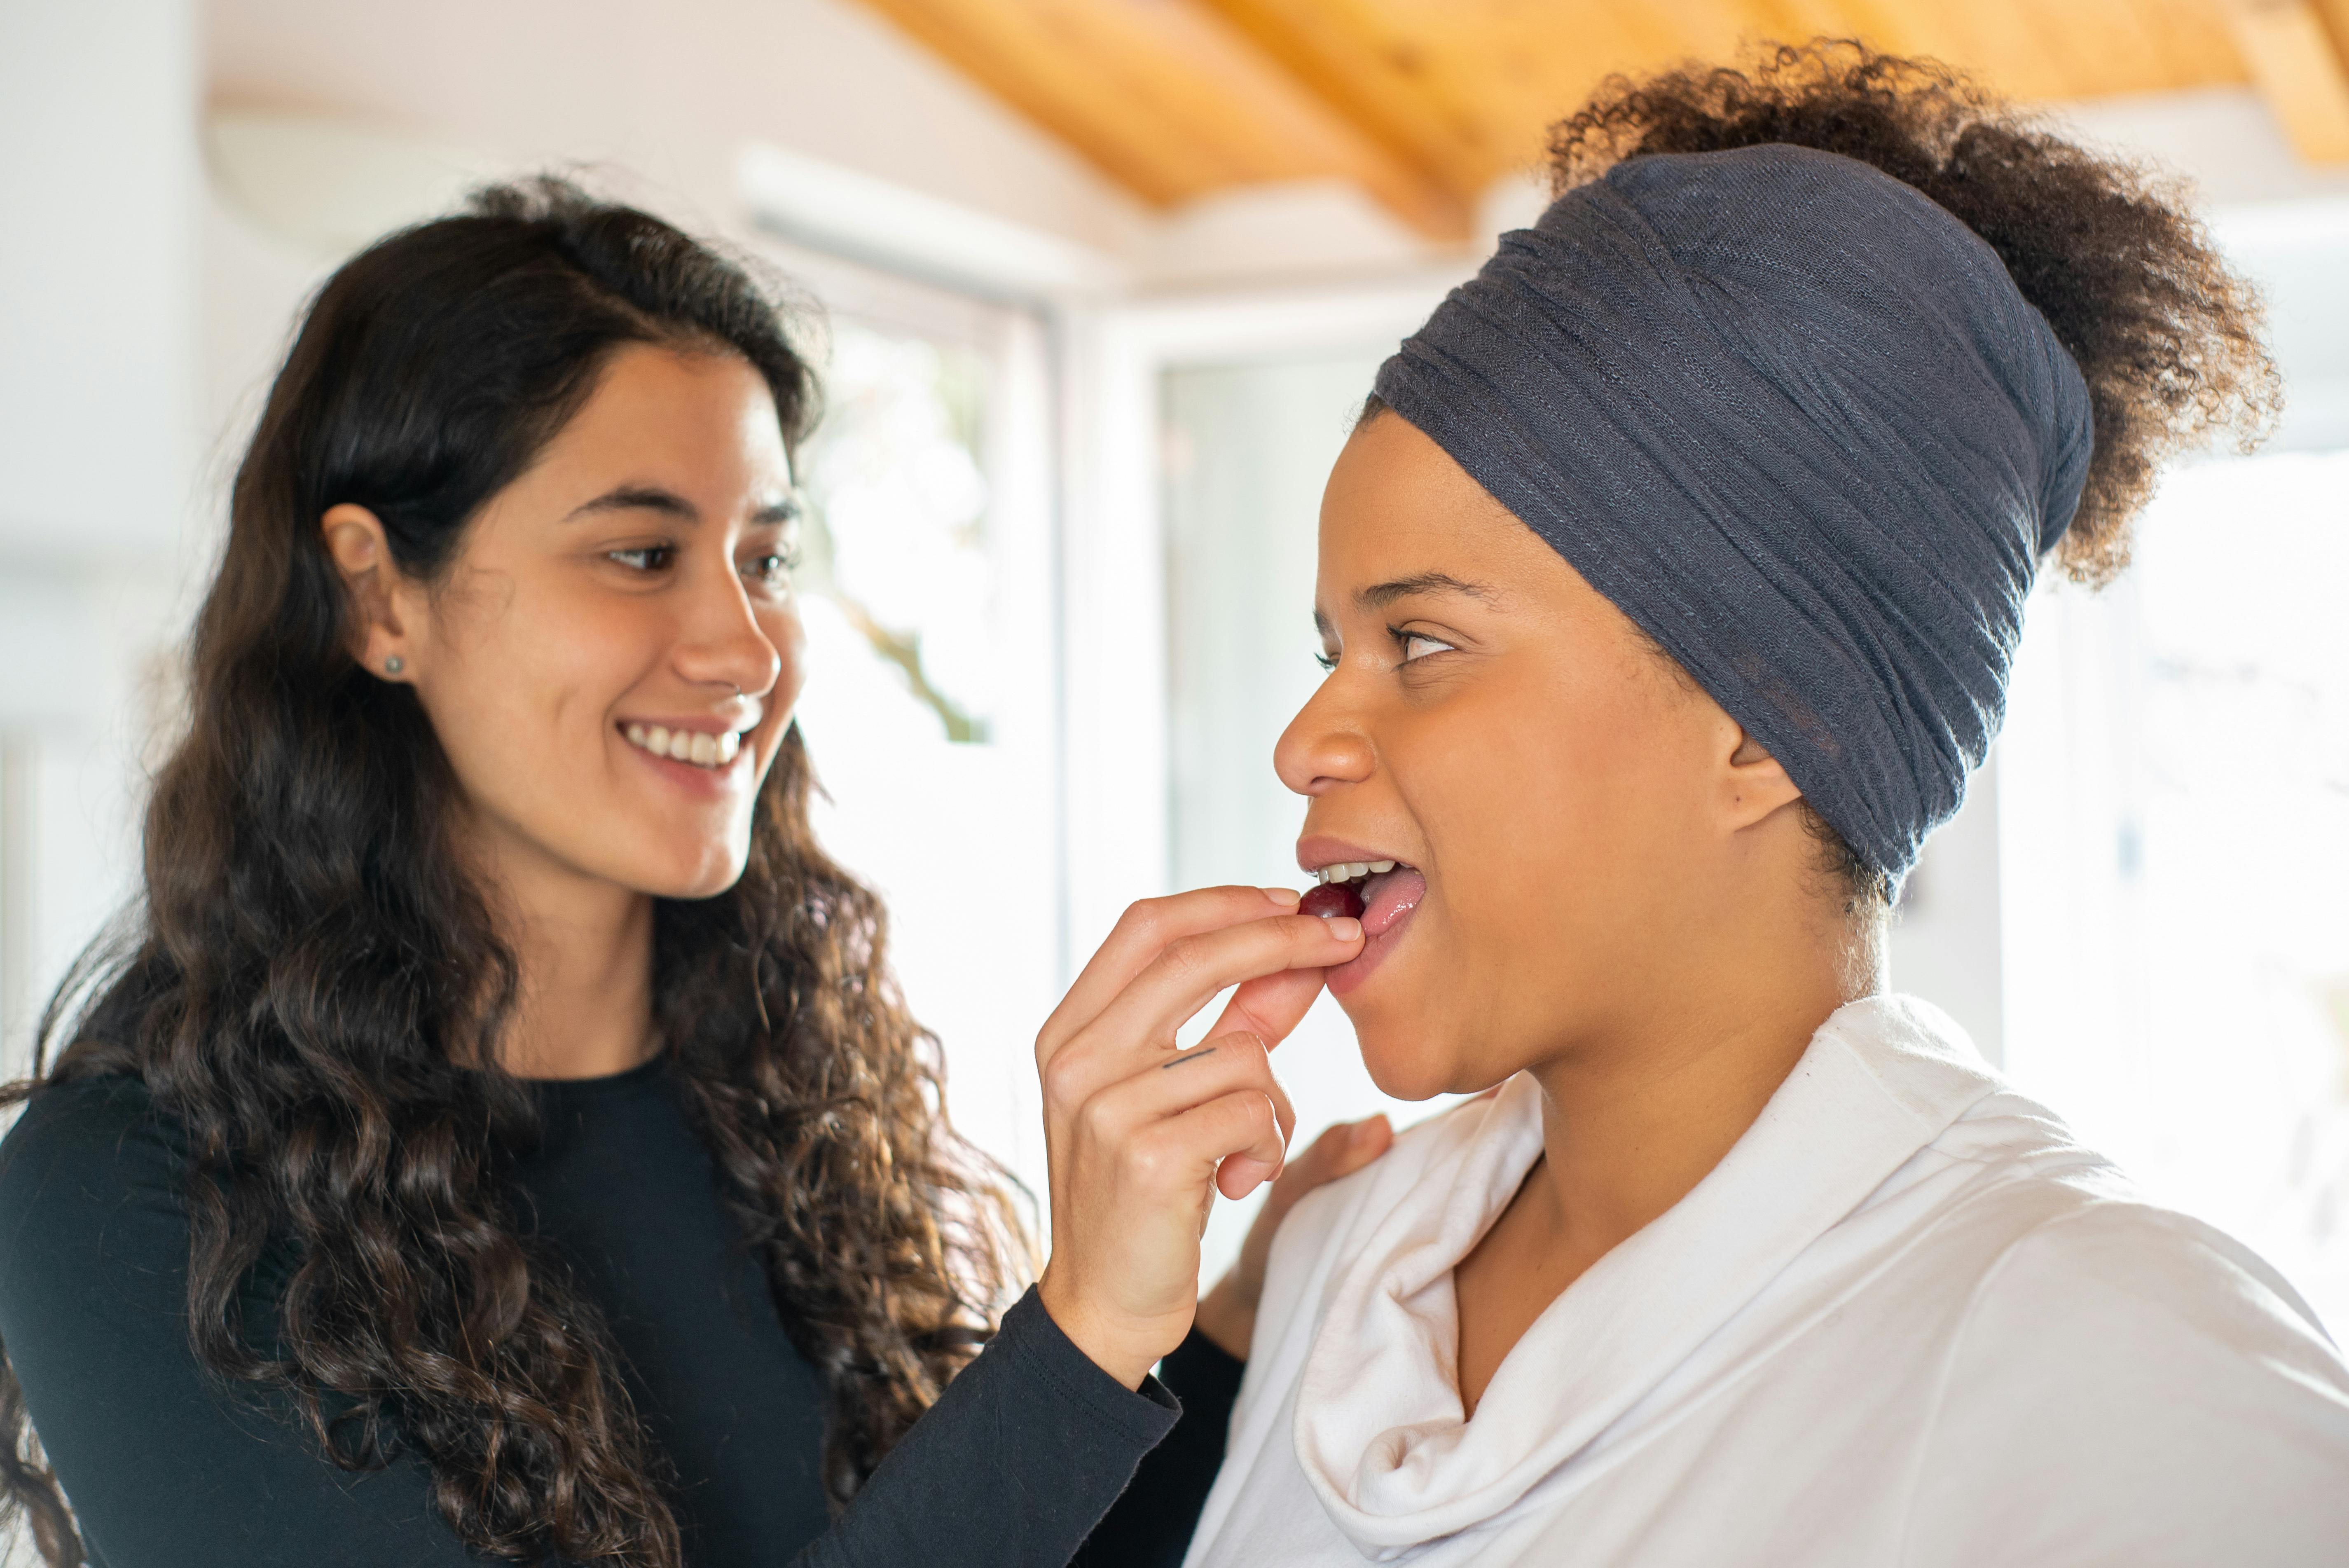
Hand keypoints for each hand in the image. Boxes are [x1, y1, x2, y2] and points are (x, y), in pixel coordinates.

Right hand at [1035, 886, 1364, 1387]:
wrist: (1103, 1306)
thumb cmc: (1145, 1196)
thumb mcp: (1174, 1097)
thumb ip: (1234, 1023)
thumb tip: (1300, 956)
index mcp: (1070, 1033)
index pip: (1146, 927)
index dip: (1223, 903)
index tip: (1290, 901)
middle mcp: (1077, 1060)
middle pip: (1193, 957)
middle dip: (1282, 940)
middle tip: (1345, 941)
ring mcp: (1108, 1107)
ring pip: (1242, 1051)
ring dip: (1274, 1103)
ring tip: (1245, 1152)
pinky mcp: (1150, 1157)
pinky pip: (1253, 1112)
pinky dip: (1268, 1146)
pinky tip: (1236, 1182)